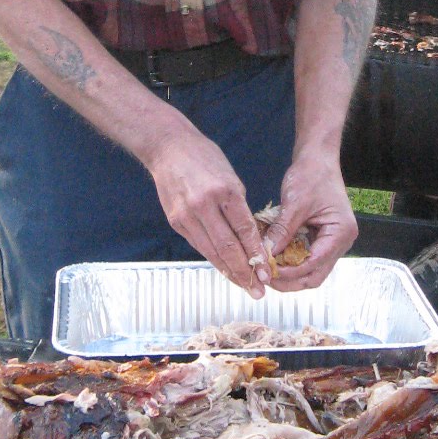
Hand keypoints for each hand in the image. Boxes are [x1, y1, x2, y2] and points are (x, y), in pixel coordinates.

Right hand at [146, 125, 270, 297]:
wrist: (168, 148)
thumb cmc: (205, 158)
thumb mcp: (231, 176)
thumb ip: (239, 207)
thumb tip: (250, 238)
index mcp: (224, 191)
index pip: (244, 230)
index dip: (257, 255)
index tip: (268, 272)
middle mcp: (204, 205)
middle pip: (227, 247)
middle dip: (245, 273)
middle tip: (258, 290)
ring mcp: (187, 215)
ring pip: (211, 252)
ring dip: (230, 272)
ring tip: (245, 286)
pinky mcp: (176, 221)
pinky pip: (199, 246)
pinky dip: (214, 259)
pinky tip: (225, 269)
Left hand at [261, 151, 357, 291]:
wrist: (318, 158)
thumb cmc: (311, 175)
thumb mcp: (295, 204)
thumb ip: (282, 231)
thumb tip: (266, 254)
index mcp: (340, 234)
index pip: (314, 265)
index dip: (290, 272)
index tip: (268, 271)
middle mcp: (341, 242)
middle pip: (315, 274)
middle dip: (290, 280)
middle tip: (266, 277)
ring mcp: (332, 241)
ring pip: (311, 269)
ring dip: (289, 272)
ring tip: (268, 269)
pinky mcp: (322, 237)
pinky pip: (307, 256)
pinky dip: (291, 260)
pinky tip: (274, 257)